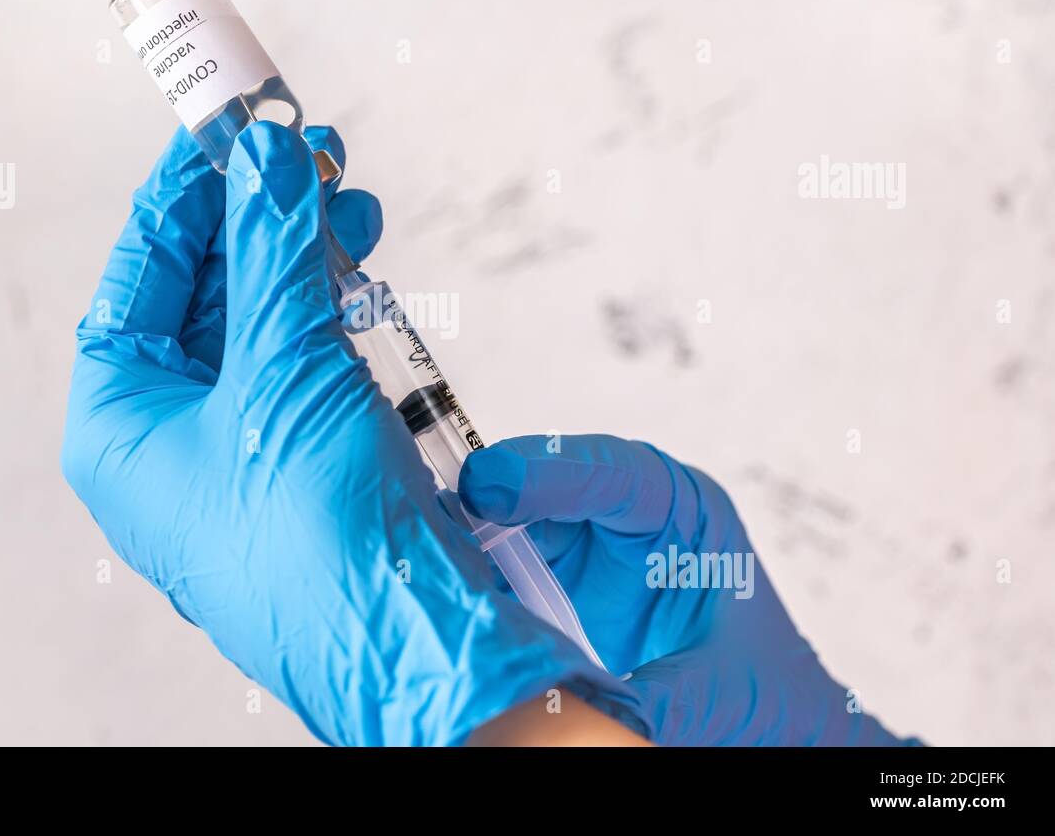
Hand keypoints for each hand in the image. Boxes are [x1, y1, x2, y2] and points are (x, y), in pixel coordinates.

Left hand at [62, 122, 601, 745]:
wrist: (406, 647)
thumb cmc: (315, 537)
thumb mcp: (282, 371)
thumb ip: (272, 252)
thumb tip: (263, 156)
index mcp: (118, 424)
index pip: (138, 276)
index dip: (184, 195)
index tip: (227, 130)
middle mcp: (167, 443)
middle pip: (200, 297)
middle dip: (259, 222)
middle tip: (309, 159)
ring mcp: (236, 460)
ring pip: (259, 331)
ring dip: (303, 263)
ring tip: (354, 207)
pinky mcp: (303, 472)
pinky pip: (302, 374)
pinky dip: (330, 319)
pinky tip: (362, 279)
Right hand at [459, 434, 920, 744]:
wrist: (771, 729)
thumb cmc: (770, 692)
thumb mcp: (718, 693)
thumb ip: (649, 705)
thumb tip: (570, 717)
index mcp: (680, 515)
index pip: (612, 474)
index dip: (549, 470)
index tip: (492, 482)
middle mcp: (620, 524)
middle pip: (542, 495)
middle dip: (490, 503)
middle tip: (435, 516)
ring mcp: (578, 557)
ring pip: (508, 535)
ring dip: (471, 546)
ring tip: (428, 555)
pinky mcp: (548, 595)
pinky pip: (500, 581)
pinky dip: (472, 589)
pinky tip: (444, 596)